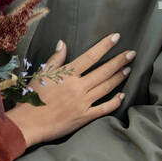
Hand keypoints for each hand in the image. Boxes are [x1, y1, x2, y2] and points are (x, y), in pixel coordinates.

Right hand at [4, 34, 132, 146]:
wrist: (29, 123)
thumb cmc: (32, 97)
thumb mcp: (41, 74)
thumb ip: (55, 59)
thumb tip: (63, 43)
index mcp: (67, 74)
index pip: (90, 56)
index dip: (105, 46)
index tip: (116, 37)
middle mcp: (78, 87)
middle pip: (104, 71)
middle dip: (119, 61)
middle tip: (132, 53)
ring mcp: (83, 102)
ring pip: (106, 87)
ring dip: (119, 77)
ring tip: (128, 69)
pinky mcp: (85, 116)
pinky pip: (104, 108)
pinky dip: (115, 101)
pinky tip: (122, 95)